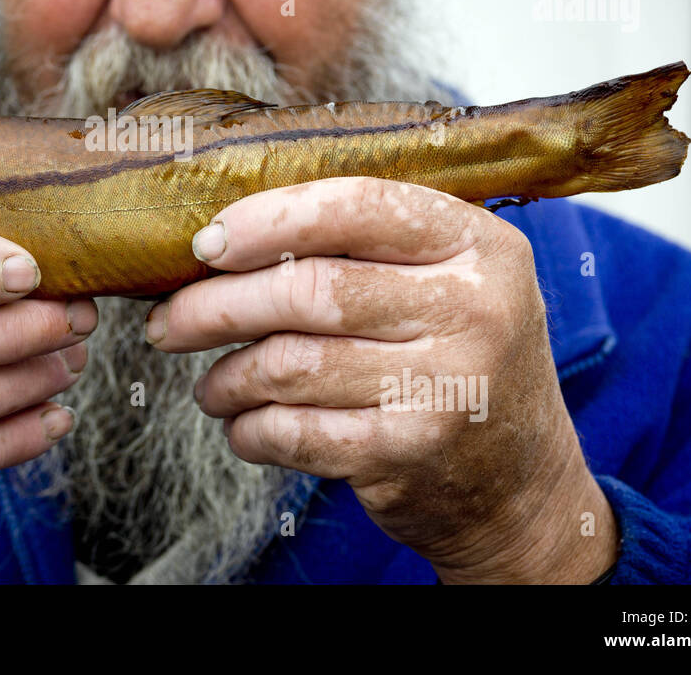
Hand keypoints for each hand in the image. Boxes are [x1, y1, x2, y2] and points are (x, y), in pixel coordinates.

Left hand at [146, 177, 617, 583]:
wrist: (519, 483)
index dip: (266, 219)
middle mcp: (473, 309)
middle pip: (308, 290)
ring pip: (290, 365)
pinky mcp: (411, 452)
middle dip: (217, 306)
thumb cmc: (458, 359)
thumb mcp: (447, 281)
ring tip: (209, 383)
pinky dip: (251, 430)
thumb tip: (226, 234)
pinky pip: (296, 432)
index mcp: (479, 244)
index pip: (355, 206)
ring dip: (227, 376)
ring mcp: (447, 385)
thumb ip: (365, 245)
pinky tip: (244, 425)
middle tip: (170, 320)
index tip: (206, 244)